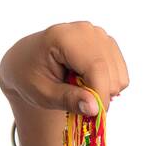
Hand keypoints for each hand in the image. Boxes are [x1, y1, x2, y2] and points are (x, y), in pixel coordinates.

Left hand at [0, 21, 129, 117]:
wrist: (26, 60)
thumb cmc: (29, 77)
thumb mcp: (41, 93)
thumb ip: (67, 100)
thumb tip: (95, 109)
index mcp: (64, 37)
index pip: (95, 66)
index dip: (100, 94)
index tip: (96, 115)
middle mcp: (85, 30)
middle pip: (110, 70)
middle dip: (99, 95)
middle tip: (76, 102)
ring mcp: (98, 33)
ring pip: (118, 73)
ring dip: (103, 90)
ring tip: (78, 90)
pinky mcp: (106, 41)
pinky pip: (119, 72)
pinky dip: (106, 84)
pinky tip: (85, 82)